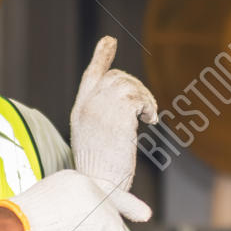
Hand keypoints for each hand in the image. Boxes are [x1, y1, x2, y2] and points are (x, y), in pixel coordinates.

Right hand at [3, 170, 149, 230]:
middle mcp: (87, 183)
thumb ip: (66, 213)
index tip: (124, 205)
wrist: (18, 227)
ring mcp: (98, 200)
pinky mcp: (106, 218)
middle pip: (112, 200)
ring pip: (113, 225)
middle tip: (145, 215)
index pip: (95, 188)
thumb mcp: (43, 211)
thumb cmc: (19, 226)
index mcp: (70, 179)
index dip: (109, 198)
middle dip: (129, 206)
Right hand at [70, 36, 157, 193]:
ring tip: (148, 117)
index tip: (110, 41)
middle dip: (136, 86)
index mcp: (80, 111)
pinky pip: (138, 98)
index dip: (101, 57)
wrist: (99, 188)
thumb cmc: (101, 174)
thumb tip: (127, 108)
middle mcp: (88, 106)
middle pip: (116, 77)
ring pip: (128, 85)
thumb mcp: (96, 140)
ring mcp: (101, 109)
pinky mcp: (118, 116)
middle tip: (147, 108)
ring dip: (144, 98)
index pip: (91, 75)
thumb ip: (105, 119)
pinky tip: (150, 121)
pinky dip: (148, 106)